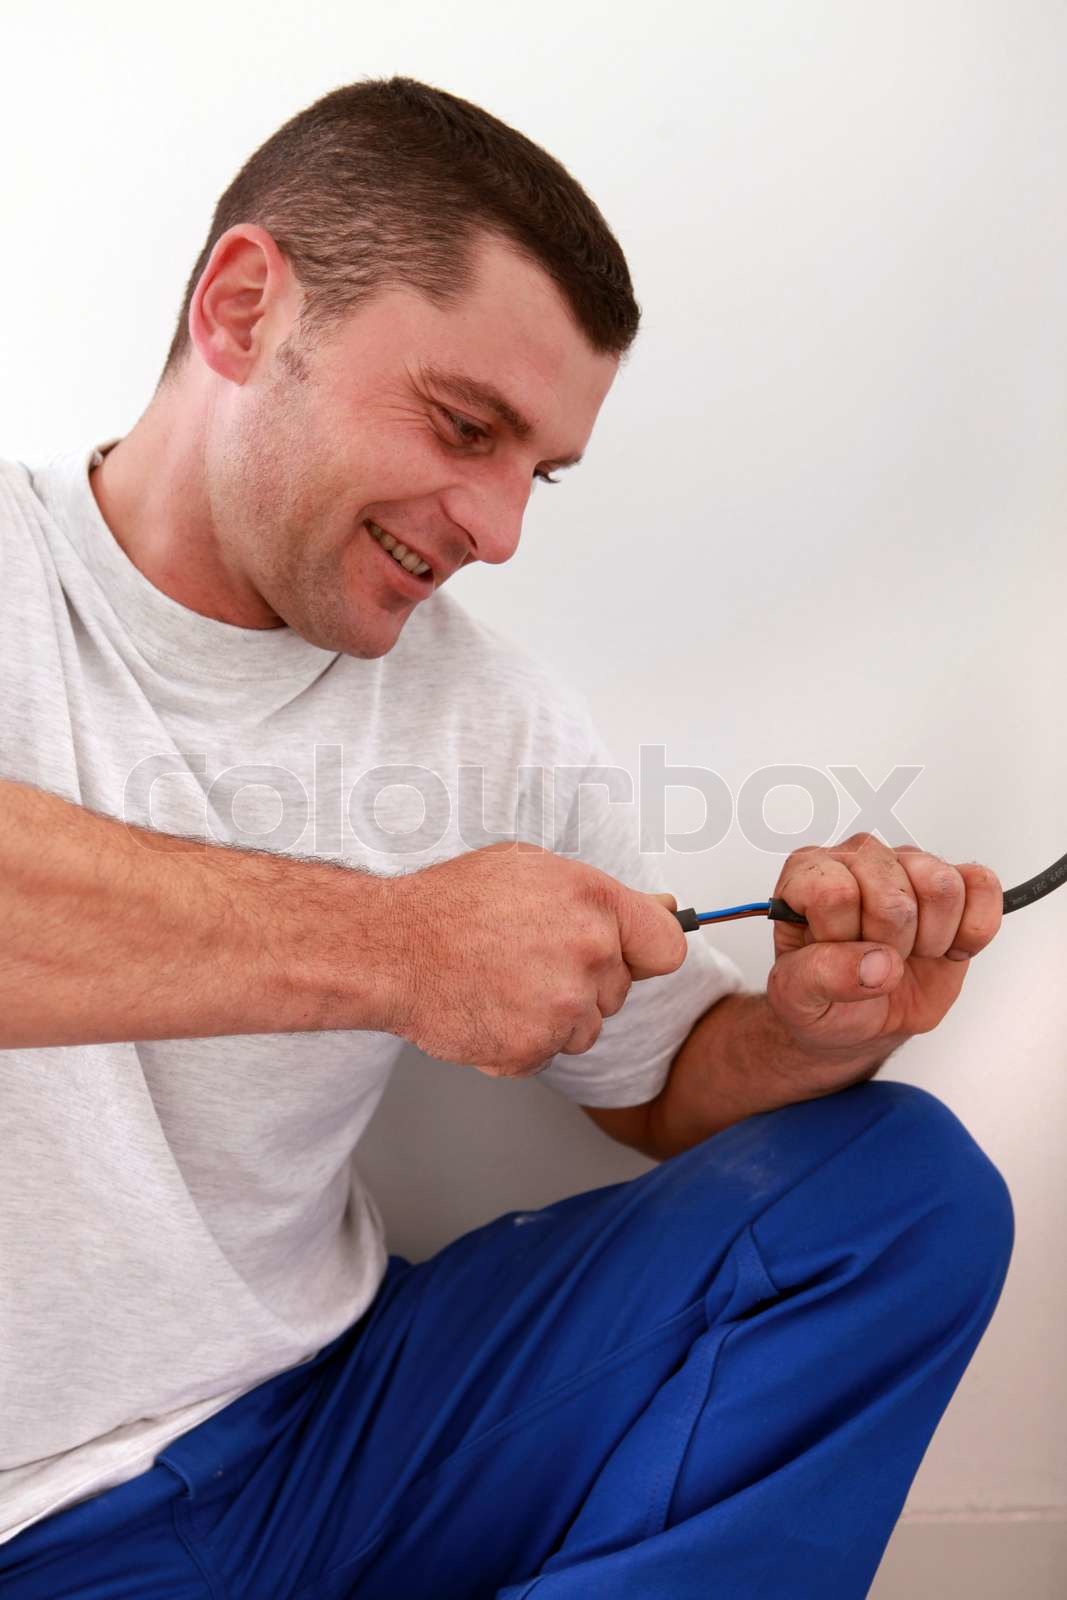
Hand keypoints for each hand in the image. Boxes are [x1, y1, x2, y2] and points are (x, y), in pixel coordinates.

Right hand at [383, 842, 686, 1077]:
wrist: (391, 948)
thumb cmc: (451, 903)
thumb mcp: (530, 868)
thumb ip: (598, 897)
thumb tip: (659, 909)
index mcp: (594, 904)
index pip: (666, 946)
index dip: (644, 953)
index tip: (630, 956)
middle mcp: (588, 955)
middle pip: (617, 991)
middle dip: (583, 982)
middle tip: (529, 960)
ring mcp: (562, 1008)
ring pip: (584, 1029)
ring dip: (553, 1016)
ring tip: (503, 983)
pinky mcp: (532, 1049)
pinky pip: (546, 1054)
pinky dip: (520, 1041)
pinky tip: (489, 1007)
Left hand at [766, 831, 1002, 1056]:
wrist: (859, 1017)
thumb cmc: (821, 996)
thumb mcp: (797, 996)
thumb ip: (822, 976)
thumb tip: (878, 963)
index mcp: (808, 875)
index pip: (835, 892)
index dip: (844, 938)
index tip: (838, 957)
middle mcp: (858, 858)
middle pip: (893, 896)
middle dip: (890, 946)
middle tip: (876, 961)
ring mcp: (909, 864)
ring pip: (941, 886)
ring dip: (931, 938)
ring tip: (909, 953)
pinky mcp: (954, 882)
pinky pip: (982, 886)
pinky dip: (972, 931)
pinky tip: (947, 948)